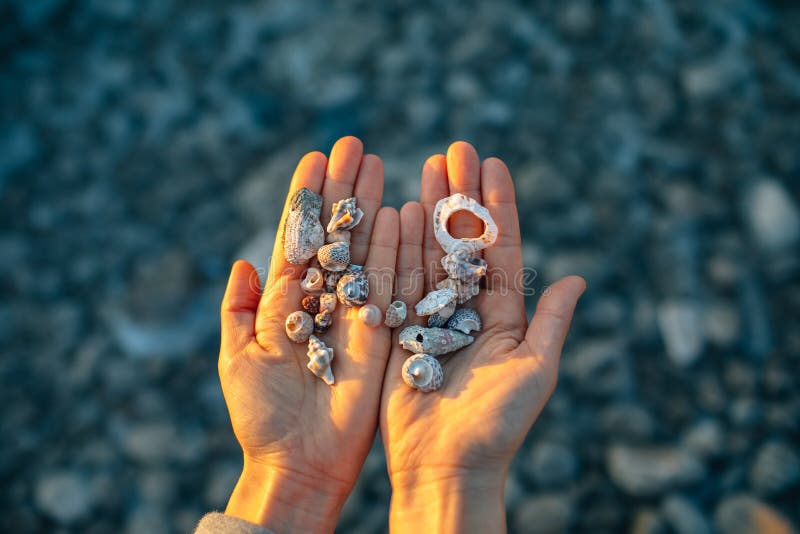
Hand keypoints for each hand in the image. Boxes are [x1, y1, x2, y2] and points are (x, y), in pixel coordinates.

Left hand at [219, 137, 399, 532]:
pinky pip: (392, 284)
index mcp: (285, 300)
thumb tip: (242, 261)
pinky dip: (397, 250)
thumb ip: (238, 311)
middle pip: (335, 232)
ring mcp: (354, 312)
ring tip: (380, 164)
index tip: (315, 157)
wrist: (299, 462)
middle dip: (343, 188)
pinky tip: (402, 212)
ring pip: (365, 249)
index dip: (306, 197)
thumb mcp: (237, 360)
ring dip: (372, 206)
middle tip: (353, 144)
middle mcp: (323, 298)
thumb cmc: (260, 416)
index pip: (298, 236)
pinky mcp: (382, 333)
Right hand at [380, 142, 585, 532]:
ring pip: (430, 252)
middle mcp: (467, 308)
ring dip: (429, 208)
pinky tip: (397, 210)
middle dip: (460, 194)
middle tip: (456, 149)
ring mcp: (430, 315)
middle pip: (463, 239)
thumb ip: (551, 323)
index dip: (497, 205)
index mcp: (503, 314)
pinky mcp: (398, 328)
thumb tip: (579, 279)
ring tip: (426, 166)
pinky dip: (398, 245)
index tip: (492, 164)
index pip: (501, 247)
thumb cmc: (497, 426)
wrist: (445, 466)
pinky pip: (398, 280)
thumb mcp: (534, 371)